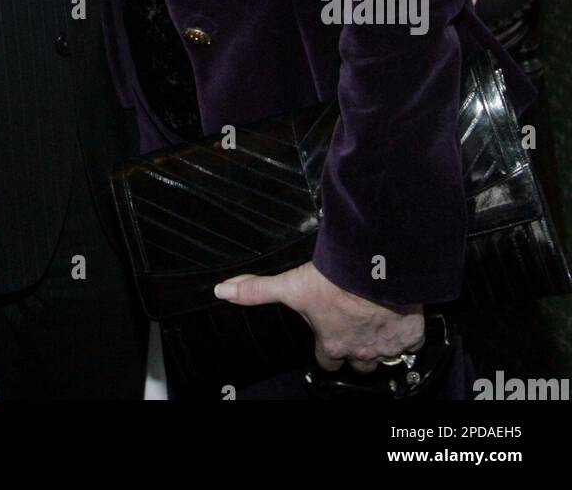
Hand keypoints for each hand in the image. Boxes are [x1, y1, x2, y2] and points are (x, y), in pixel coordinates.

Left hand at [214, 261, 423, 372]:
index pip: (326, 360)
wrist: (375, 270)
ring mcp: (386, 346)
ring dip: (380, 344)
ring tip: (377, 324)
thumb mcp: (290, 286)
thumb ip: (256, 290)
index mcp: (331, 345)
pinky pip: (412, 343)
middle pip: (357, 364)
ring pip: (384, 356)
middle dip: (354, 350)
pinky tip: (403, 318)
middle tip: (353, 328)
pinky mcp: (410, 335)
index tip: (327, 334)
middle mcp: (358, 352)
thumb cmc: (334, 281)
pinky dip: (408, 333)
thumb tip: (223, 290)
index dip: (325, 347)